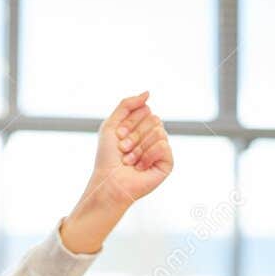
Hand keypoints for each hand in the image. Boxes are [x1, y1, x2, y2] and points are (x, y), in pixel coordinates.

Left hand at [82, 92, 172, 212]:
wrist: (109, 182)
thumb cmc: (107, 158)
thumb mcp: (110, 125)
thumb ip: (127, 104)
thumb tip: (148, 93)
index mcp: (141, 127)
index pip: (145, 110)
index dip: (129, 123)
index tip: (118, 137)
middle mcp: (153, 136)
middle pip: (154, 119)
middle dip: (134, 135)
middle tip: (123, 150)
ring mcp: (161, 150)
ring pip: (159, 131)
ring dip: (139, 147)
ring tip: (130, 161)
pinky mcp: (168, 162)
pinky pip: (163, 146)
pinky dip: (148, 155)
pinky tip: (140, 167)